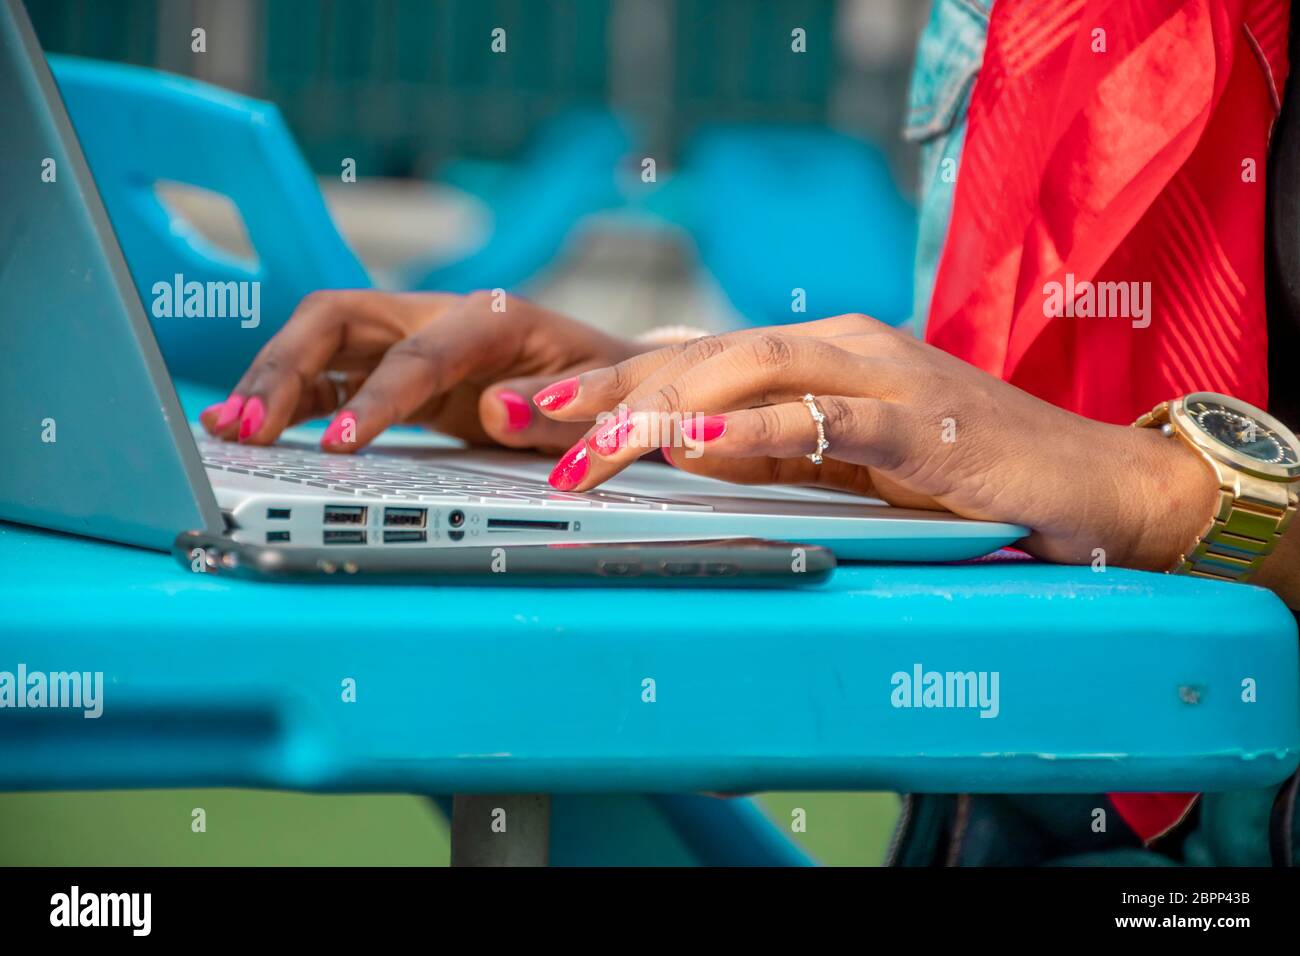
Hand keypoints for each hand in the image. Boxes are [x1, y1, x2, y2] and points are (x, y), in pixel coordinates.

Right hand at [200, 290, 643, 453]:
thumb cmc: (603, 386)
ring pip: (321, 344)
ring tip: (228, 429)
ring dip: (272, 383)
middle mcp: (438, 318)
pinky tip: (255, 428)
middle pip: (339, 320)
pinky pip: (331, 378)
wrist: (607, 379)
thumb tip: (498, 409)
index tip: (338, 446)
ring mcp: (412, 341)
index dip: (374, 400)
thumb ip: (553, 409)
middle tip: (248, 426)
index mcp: (491, 318)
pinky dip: (292, 402)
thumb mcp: (598, 400)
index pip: (417, 356)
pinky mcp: (398, 372)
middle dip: (285, 369)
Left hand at [534, 314, 1220, 569]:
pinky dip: (754, 432)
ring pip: (749, 372)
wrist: (1093, 483)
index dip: (609, 379)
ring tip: (587, 438)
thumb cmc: (965, 473)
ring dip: (659, 406)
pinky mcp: (922, 425)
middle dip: (608, 387)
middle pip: (702, 355)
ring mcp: (884, 377)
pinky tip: (694, 445)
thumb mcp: (843, 461)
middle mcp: (842, 347)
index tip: (534, 407)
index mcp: (818, 353)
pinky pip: (825, 421)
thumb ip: (767, 447)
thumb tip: (676, 450)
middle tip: (527, 417)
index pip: (694, 358)